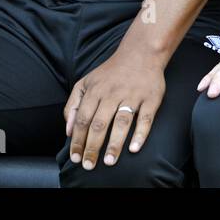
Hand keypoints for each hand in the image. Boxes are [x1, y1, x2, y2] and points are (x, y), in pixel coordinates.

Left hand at [64, 52, 165, 171]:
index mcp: (95, 90)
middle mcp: (113, 93)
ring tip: (109, 161)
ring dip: (114, 144)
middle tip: (89, 165)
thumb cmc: (111, 72)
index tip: (75, 157)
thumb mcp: (86, 82)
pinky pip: (145, 118)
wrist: (141, 53)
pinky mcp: (151, 98)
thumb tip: (68, 130)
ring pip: (121, 122)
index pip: (83, 119)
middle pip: (99, 123)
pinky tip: (134, 148)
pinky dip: (141, 134)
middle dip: (92, 147)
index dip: (78, 140)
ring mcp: (133, 95)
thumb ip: (73, 105)